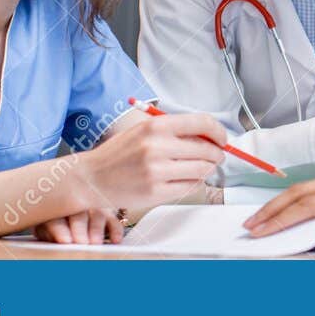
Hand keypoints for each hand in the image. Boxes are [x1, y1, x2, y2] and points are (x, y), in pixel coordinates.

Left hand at [34, 208, 122, 244]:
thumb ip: (48, 235)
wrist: (61, 214)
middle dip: (80, 229)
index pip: (57, 217)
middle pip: (78, 214)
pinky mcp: (108, 213)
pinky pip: (114, 219)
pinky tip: (115, 240)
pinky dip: (116, 229)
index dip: (60, 229)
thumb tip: (56, 245)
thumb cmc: (52, 226)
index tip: (65, 241)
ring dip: (96, 229)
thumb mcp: (44, 230)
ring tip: (95, 243)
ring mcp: (92, 207)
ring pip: (96, 214)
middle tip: (82, 242)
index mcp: (53, 209)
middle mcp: (74, 204)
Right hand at [77, 113, 225, 208]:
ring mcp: (157, 171)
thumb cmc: (118, 154)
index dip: (219, 132)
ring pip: (202, 170)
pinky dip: (193, 183)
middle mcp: (157, 147)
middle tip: (216, 156)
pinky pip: (190, 187)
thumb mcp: (144, 131)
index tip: (223, 139)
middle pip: (207, 150)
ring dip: (207, 169)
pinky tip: (185, 179)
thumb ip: (174, 131)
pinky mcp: (157, 192)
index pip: (203, 123)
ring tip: (199, 167)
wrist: (92, 178)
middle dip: (217, 154)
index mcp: (156, 127)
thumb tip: (209, 135)